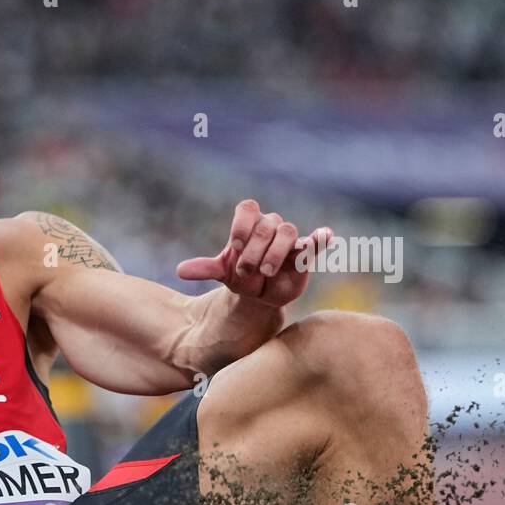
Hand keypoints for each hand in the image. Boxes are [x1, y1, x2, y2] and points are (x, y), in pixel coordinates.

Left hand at [176, 199, 330, 307]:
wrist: (258, 296)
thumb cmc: (240, 277)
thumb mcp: (222, 273)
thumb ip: (205, 269)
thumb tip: (180, 270)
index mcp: (249, 224)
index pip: (247, 208)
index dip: (242, 224)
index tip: (234, 246)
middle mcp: (269, 227)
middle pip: (265, 226)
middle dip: (254, 250)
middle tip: (246, 271)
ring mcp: (288, 239)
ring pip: (287, 231)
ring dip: (275, 251)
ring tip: (267, 270)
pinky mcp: (304, 254)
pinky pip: (314, 242)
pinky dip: (319, 238)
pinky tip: (325, 236)